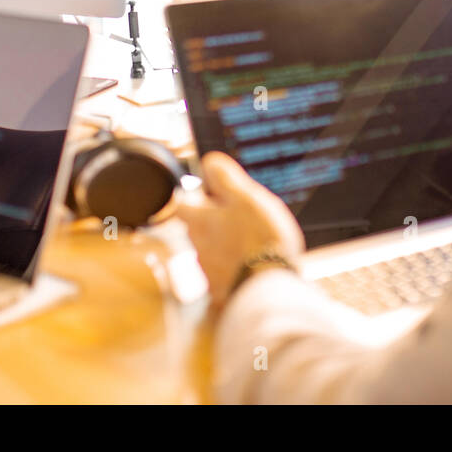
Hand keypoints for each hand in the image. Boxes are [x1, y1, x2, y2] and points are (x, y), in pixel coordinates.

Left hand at [175, 152, 304, 307]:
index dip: (195, 196)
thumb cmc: (259, 238)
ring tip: (249, 242)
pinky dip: (233, 267)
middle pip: (196, 229)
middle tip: (238, 217)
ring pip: (209, 251)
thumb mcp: (245, 197)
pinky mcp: (220, 291)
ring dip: (223, 245)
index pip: (182, 203)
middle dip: (212, 222)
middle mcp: (197, 246)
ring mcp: (207, 271)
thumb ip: (225, 178)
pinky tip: (252, 265)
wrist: (269, 286)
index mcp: (200, 220)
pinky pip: (223, 274)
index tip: (212, 194)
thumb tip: (208, 161)